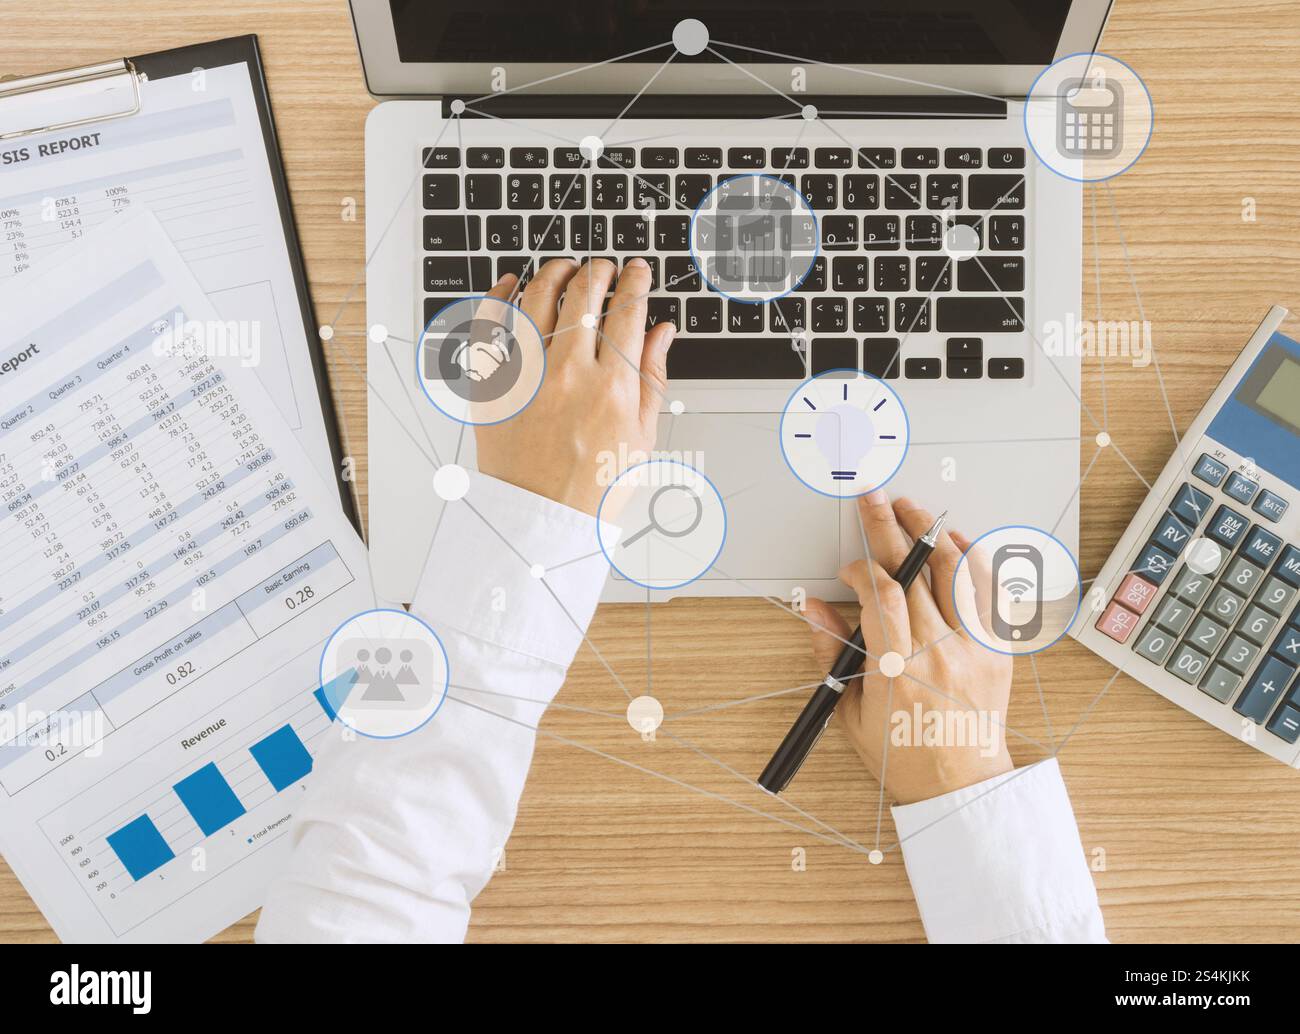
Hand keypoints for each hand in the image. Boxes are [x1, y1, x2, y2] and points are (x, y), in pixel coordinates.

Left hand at [473, 258, 674, 516]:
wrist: (540, 521)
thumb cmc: (591, 488)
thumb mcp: (640, 437)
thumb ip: (652, 377)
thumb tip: (662, 332)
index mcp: (610, 387)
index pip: (628, 311)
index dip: (636, 281)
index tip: (637, 271)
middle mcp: (566, 373)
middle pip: (584, 295)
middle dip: (599, 270)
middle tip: (604, 268)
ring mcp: (524, 375)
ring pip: (537, 298)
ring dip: (555, 273)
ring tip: (566, 270)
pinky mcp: (491, 384)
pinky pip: (488, 325)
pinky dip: (499, 296)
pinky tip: (511, 284)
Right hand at [803, 492, 1013, 804]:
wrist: (960, 785)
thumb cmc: (902, 754)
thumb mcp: (850, 710)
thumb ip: (833, 653)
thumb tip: (814, 609)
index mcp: (898, 672)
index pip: (881, 596)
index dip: (861, 569)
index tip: (847, 569)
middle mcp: (940, 654)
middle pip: (914, 573)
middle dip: (888, 528)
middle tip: (872, 498)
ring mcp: (974, 650)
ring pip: (954, 572)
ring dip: (929, 532)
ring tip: (910, 509)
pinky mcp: (997, 650)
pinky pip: (990, 593)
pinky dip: (973, 559)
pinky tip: (954, 539)